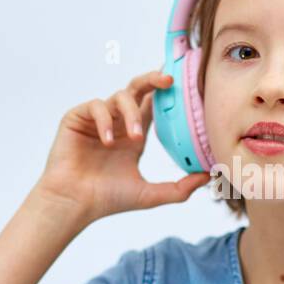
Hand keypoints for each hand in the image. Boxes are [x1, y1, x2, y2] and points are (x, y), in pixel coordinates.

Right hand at [34, 68, 211, 223]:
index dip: (167, 93)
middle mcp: (117, 122)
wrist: (74, 204)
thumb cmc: (107, 200)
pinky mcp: (77, 117)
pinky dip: (105, 120)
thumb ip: (180, 188)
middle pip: (137, 88)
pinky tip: (108, 142)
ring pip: (119, 96)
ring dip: (130, 114)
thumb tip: (209, 177)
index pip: (153, 104)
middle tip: (168, 80)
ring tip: (135, 138)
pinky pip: (96, 106)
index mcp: (134, 134)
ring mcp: (96, 119)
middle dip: (153, 79)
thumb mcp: (150, 195)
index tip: (186, 85)